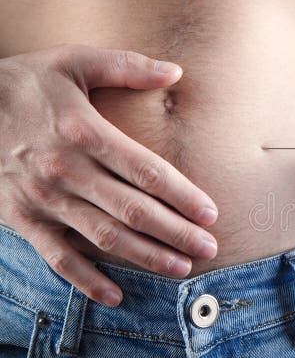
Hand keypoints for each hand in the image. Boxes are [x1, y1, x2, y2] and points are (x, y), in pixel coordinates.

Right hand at [0, 44, 218, 306]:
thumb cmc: (21, 83)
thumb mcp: (71, 61)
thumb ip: (126, 66)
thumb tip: (175, 71)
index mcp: (84, 131)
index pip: (146, 171)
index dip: (183, 196)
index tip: (211, 213)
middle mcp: (66, 171)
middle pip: (133, 211)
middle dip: (176, 233)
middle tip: (209, 248)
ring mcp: (44, 199)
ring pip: (105, 238)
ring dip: (146, 257)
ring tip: (181, 268)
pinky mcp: (23, 219)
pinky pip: (58, 258)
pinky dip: (86, 280)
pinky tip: (116, 296)